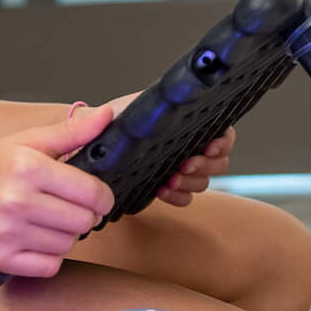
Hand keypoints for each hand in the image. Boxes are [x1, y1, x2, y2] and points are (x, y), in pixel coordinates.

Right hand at [0, 105, 116, 278]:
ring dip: (64, 235)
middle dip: (83, 215)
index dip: (102, 196)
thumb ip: (71, 131)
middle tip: (66, 207)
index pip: (92, 193)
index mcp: (27, 168)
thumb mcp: (29, 141)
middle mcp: (15, 201)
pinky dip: (48, 256)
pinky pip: (48, 266)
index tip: (97, 196)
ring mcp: (5, 232)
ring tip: (46, 221)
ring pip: (67, 245)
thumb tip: (106, 114)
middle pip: (83, 222)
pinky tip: (34, 239)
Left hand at [95, 93, 233, 207]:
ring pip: (204, 180)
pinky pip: (187, 198)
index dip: (222, 140)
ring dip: (190, 182)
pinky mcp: (168, 185)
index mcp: (181, 122)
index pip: (220, 130)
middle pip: (219, 160)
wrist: (89, 150)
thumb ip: (100, 116)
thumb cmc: (100, 126)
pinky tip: (161, 192)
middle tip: (182, 166)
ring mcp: (178, 166)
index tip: (209, 146)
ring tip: (169, 181)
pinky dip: (178, 197)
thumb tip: (106, 113)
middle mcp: (185, 144)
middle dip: (205, 165)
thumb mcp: (102, 115)